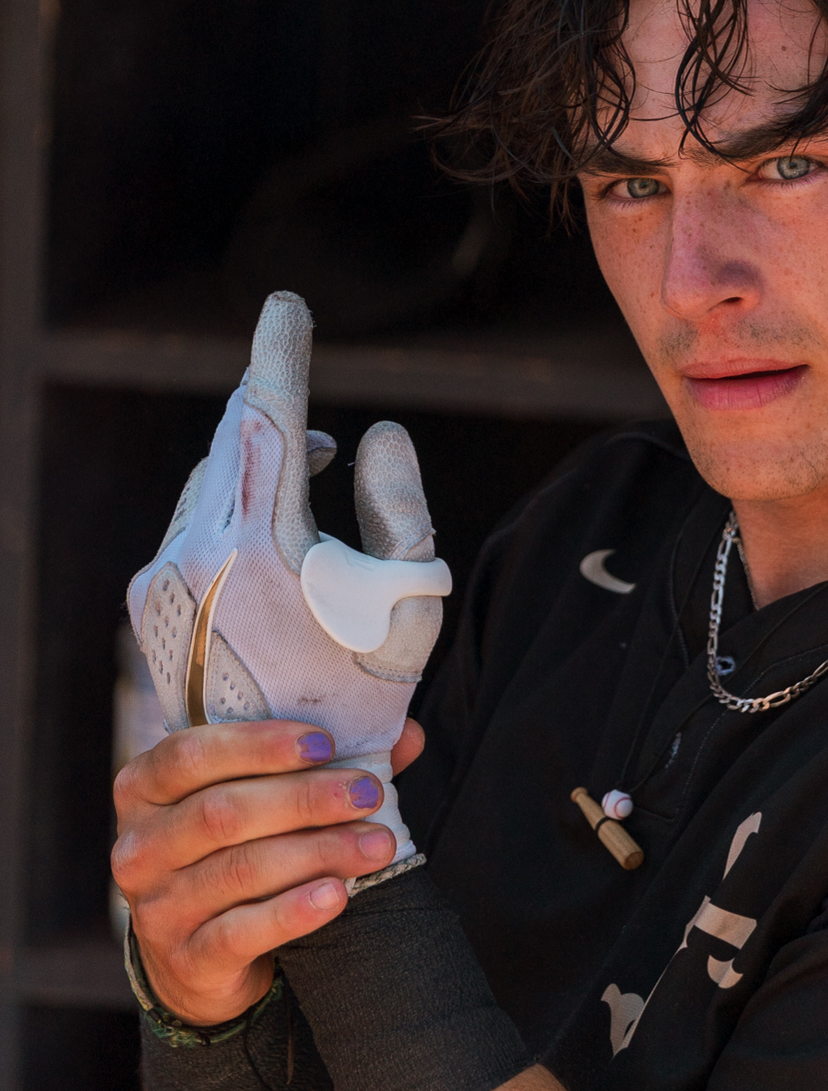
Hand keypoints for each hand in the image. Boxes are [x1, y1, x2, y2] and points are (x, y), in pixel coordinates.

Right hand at [112, 717, 424, 1024]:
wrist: (197, 959)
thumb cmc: (233, 858)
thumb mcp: (256, 807)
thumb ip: (320, 768)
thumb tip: (406, 736)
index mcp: (145, 789)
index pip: (192, 754)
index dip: (260, 745)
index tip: (326, 744)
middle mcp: (139, 845)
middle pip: (224, 812)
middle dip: (307, 799)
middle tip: (368, 793)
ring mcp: (156, 906)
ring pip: (240, 870)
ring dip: (318, 852)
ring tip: (376, 844)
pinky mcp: (185, 958)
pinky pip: (241, 932)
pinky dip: (293, 911)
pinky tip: (337, 894)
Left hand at [126, 290, 450, 862]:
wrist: (287, 786)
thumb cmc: (364, 696)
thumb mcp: (412, 602)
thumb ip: (402, 509)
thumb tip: (375, 436)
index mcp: (258, 548)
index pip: (266, 418)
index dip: (280, 353)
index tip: (287, 304)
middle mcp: (193, 555)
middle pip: (230, 442)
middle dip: (269, 400)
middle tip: (292, 361)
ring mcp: (162, 579)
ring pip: (209, 481)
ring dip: (258, 456)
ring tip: (311, 460)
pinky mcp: (152, 601)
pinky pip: (193, 520)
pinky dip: (234, 498)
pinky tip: (275, 518)